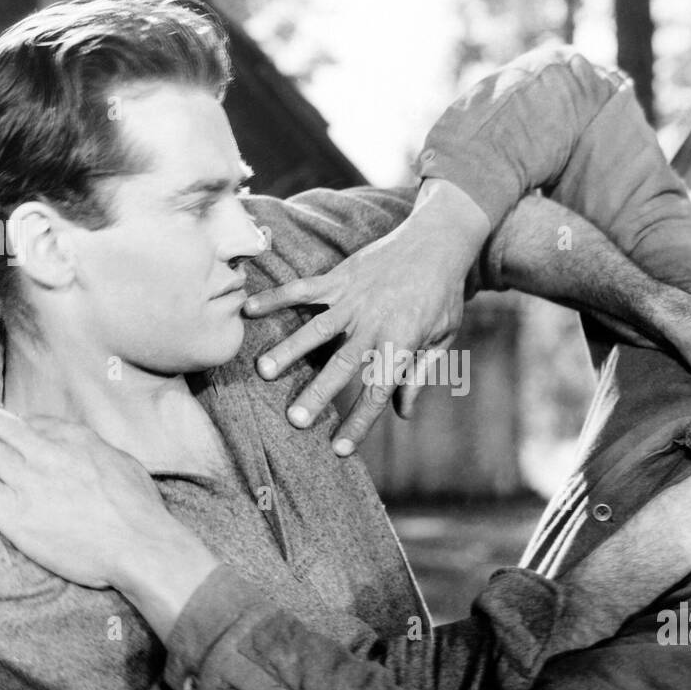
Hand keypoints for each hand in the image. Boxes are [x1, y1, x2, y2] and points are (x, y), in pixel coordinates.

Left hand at [0, 407, 216, 629]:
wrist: (141, 547)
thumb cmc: (140, 512)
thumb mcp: (122, 463)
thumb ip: (93, 449)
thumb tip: (81, 450)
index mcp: (73, 436)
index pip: (23, 421)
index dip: (9, 438)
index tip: (5, 457)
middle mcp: (46, 451)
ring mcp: (28, 480)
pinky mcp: (13, 512)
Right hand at [243, 178, 488, 453]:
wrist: (438, 240)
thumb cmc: (442, 295)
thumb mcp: (441, 338)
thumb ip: (418, 375)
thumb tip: (402, 414)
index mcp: (401, 344)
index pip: (378, 391)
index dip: (359, 422)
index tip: (340, 449)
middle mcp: (373, 324)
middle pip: (341, 365)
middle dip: (317, 393)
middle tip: (294, 419)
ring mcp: (353, 299)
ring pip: (315, 328)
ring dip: (289, 350)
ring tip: (264, 371)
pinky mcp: (340, 278)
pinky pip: (303, 289)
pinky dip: (275, 297)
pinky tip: (248, 308)